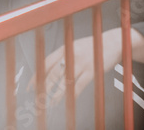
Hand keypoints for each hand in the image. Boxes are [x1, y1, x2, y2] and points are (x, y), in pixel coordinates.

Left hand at [28, 29, 143, 105]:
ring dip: (56, 94)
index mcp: (65, 47)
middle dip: (43, 88)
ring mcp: (81, 63)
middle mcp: (71, 54)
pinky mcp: (92, 70)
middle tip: (38, 98)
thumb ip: (64, 54)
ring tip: (50, 103)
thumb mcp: (76, 45)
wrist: (113, 41)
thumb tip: (50, 68)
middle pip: (53, 74)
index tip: (30, 86)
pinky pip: (78, 86)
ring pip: (64, 82)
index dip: (37, 76)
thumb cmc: (94, 45)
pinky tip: (67, 101)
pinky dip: (71, 95)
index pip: (46, 63)